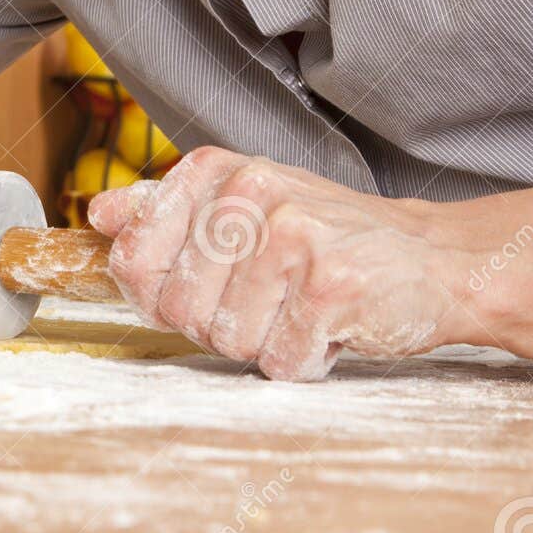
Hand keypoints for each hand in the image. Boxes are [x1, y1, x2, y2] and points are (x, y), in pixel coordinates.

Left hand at [86, 147, 476, 380]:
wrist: (434, 258)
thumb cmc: (327, 237)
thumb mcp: (241, 206)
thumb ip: (165, 210)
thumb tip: (98, 213)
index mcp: (214, 173)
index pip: (132, 259)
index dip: (159, 295)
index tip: (203, 290)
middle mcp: (247, 197)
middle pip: (178, 309)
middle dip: (218, 326)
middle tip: (266, 303)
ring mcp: (290, 238)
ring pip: (225, 339)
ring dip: (264, 343)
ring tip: (300, 308)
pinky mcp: (330, 287)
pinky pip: (279, 358)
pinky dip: (304, 358)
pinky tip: (330, 325)